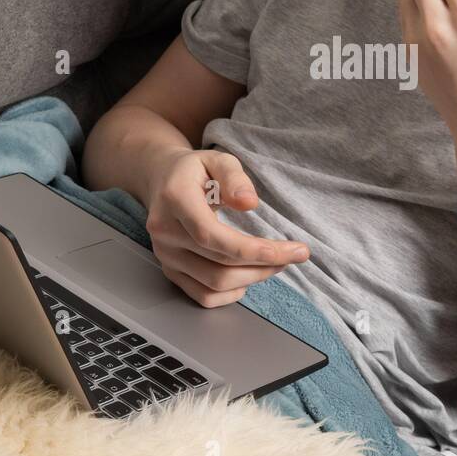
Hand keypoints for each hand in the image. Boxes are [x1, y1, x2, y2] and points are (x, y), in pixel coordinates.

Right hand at [143, 148, 309, 306]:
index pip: (212, 235)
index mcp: (175, 200)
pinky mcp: (170, 270)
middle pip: (219, 264)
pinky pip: (203, 296)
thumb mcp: (217, 160)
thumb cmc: (196, 171)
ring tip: (276, 263)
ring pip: (214, 284)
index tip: (288, 250)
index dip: (251, 249)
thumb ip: (234, 177)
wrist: (162, 180)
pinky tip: (249, 276)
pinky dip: (231, 294)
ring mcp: (165, 255)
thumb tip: (249, 203)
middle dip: (264, 264)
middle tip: (294, 254)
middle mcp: (165, 232)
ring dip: (253, 278)